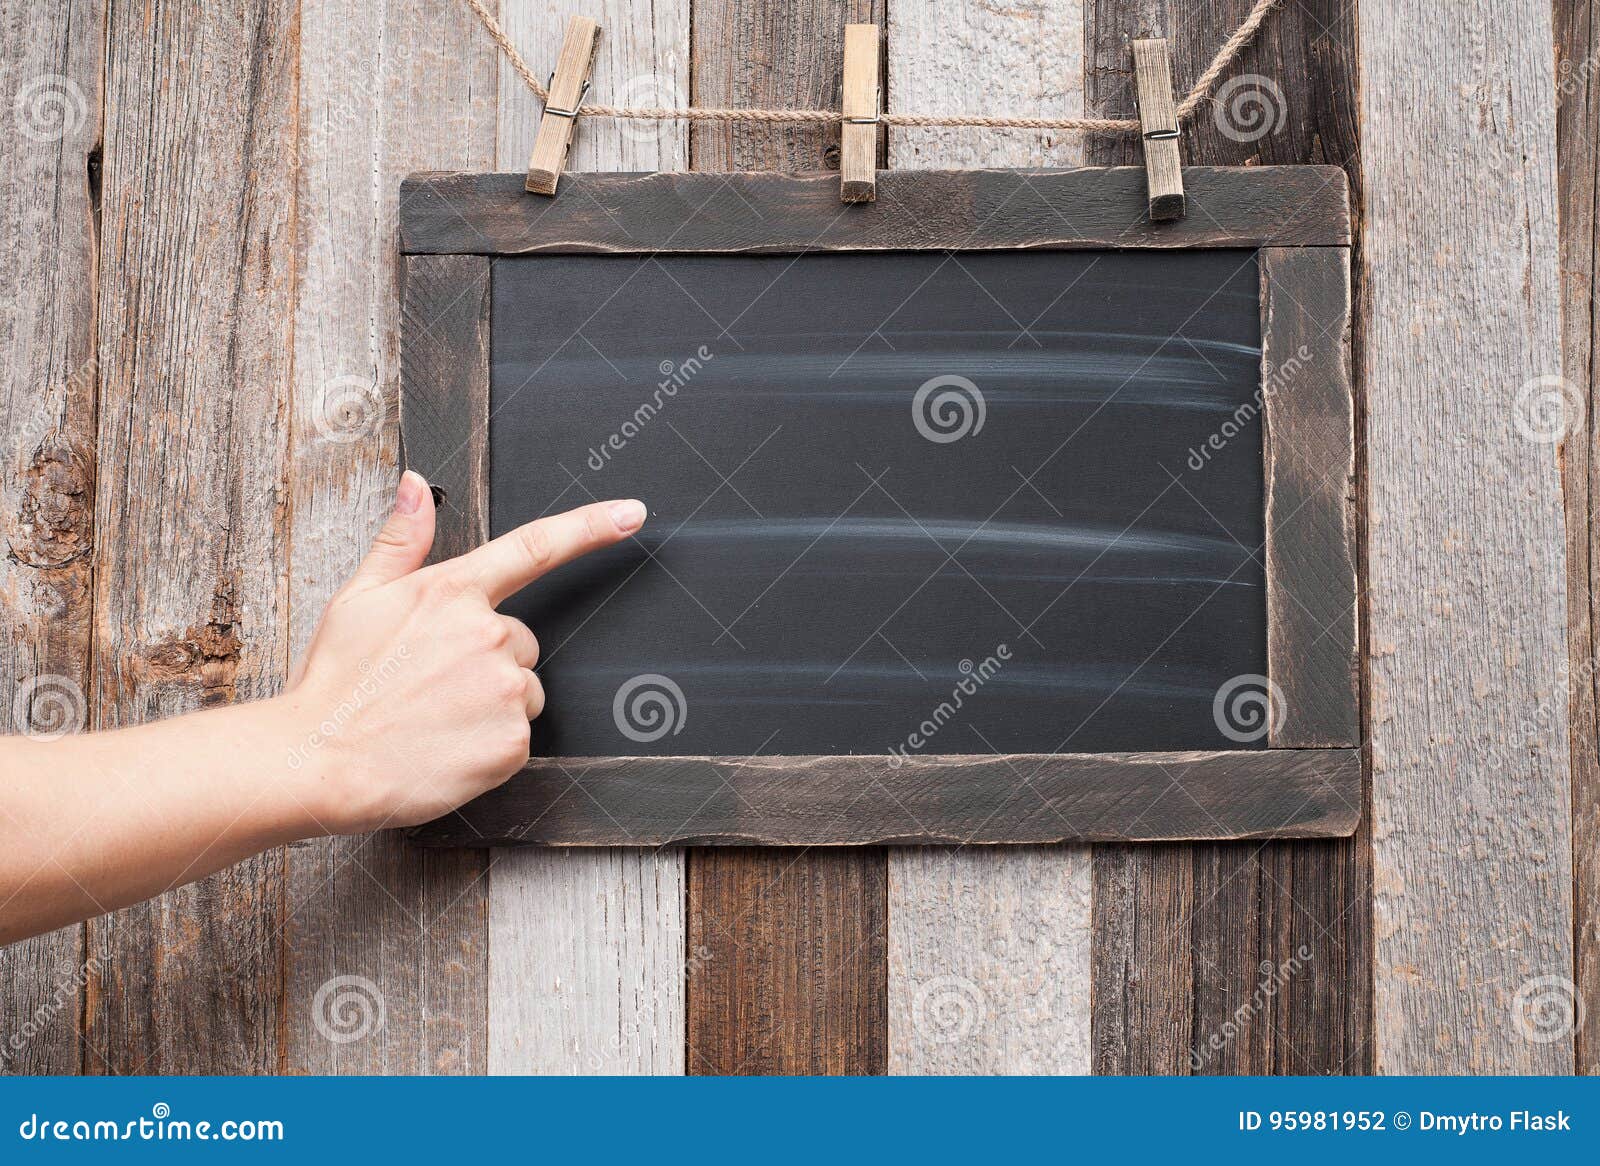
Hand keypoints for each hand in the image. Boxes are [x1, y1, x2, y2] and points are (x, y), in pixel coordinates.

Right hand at [278, 471, 645, 832]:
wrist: (319, 762)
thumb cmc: (336, 683)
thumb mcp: (359, 598)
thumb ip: (402, 540)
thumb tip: (416, 483)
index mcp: (453, 591)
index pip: (535, 547)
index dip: (591, 526)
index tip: (633, 513)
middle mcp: (488, 634)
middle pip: (522, 642)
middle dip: (489, 660)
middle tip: (432, 684)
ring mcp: (503, 689)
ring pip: (524, 690)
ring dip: (492, 704)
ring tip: (435, 718)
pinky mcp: (511, 742)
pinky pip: (520, 737)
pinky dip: (490, 745)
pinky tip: (446, 747)